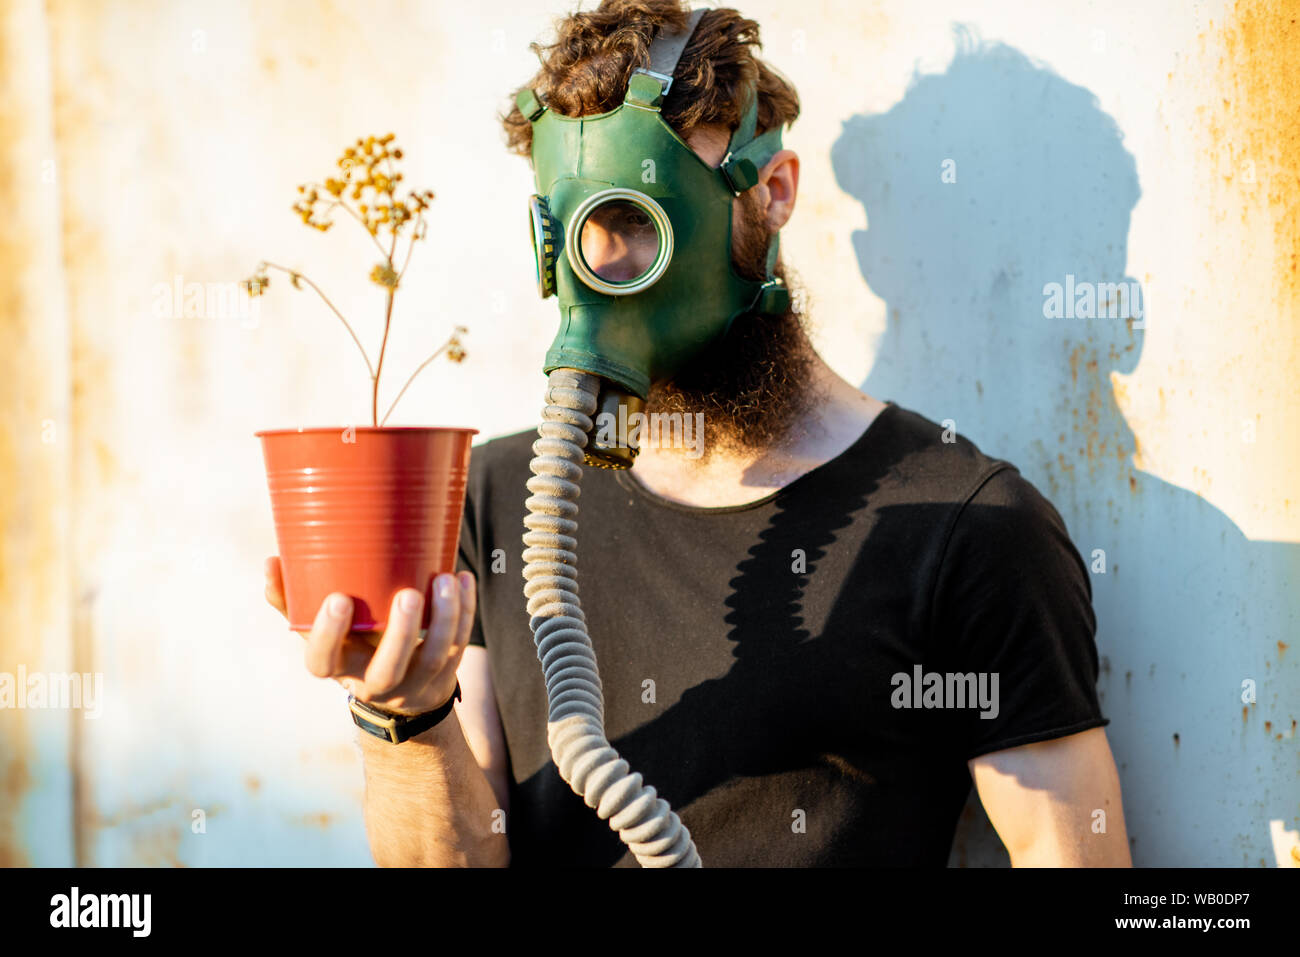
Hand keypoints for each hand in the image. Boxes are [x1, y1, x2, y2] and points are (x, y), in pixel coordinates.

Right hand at [264, 557, 475, 715]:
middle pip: (389, 669)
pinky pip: (458, 644)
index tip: (338, 600)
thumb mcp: (319, 630)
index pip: (323, 661)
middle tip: (409, 594)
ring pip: (433, 656)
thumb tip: (271, 561)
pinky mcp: (445, 672)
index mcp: (338, 667)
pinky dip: (465, 611)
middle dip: (401, 633)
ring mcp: (414, 681)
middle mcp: (375, 682)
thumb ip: (292, 600)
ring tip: (446, 578)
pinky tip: (463, 579)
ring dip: (445, 617)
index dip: (328, 635)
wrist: (397, 688)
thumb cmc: (351, 643)